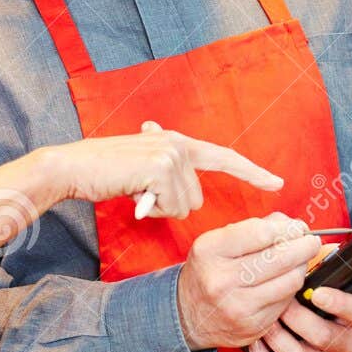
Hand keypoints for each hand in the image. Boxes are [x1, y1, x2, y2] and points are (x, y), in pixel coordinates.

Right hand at [49, 121, 281, 218]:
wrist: (74, 167)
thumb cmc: (105, 173)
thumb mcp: (143, 167)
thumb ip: (167, 170)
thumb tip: (184, 195)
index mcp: (178, 142)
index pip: (224, 157)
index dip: (251, 171)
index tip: (277, 183)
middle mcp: (178, 144)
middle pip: (196, 198)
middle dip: (170, 205)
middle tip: (142, 193)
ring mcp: (171, 154)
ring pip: (184, 206)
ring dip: (159, 208)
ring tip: (135, 191)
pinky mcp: (160, 168)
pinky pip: (170, 207)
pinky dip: (151, 209)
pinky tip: (133, 193)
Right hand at [176, 213, 321, 349]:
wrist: (189, 315)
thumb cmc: (209, 271)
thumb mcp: (218, 242)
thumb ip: (254, 228)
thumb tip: (292, 226)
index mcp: (210, 251)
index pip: (261, 233)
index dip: (287, 228)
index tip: (296, 227)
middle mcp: (221, 279)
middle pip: (279, 258)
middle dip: (304, 246)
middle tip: (311, 242)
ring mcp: (238, 306)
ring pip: (290, 281)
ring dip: (301, 267)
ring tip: (299, 261)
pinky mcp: (253, 325)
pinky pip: (286, 301)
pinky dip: (290, 288)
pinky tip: (285, 281)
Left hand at [248, 254, 351, 351]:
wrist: (325, 313)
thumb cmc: (334, 286)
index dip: (338, 303)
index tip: (318, 292)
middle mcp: (345, 342)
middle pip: (324, 337)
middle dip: (299, 318)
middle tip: (281, 301)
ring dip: (279, 338)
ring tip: (266, 318)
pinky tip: (255, 343)